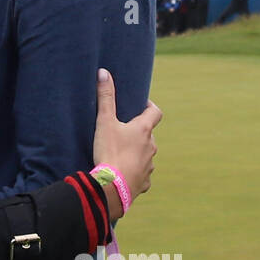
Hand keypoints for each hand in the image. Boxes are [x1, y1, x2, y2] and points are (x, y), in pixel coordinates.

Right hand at [92, 68, 161, 221]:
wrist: (112, 187)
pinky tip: (123, 173)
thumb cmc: (109, 152)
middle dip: (139, 132)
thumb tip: (104, 72)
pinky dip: (135, 172)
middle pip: (149, 135)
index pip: (155, 112)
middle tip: (123, 131)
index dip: (149, 107)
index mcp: (144, 130)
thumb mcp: (104, 122)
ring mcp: (149, 165)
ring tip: (121, 154)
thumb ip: (105, 97)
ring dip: (137, 152)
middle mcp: (151, 146)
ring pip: (146, 155)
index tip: (140, 106)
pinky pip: (142, 174)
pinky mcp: (144, 182)